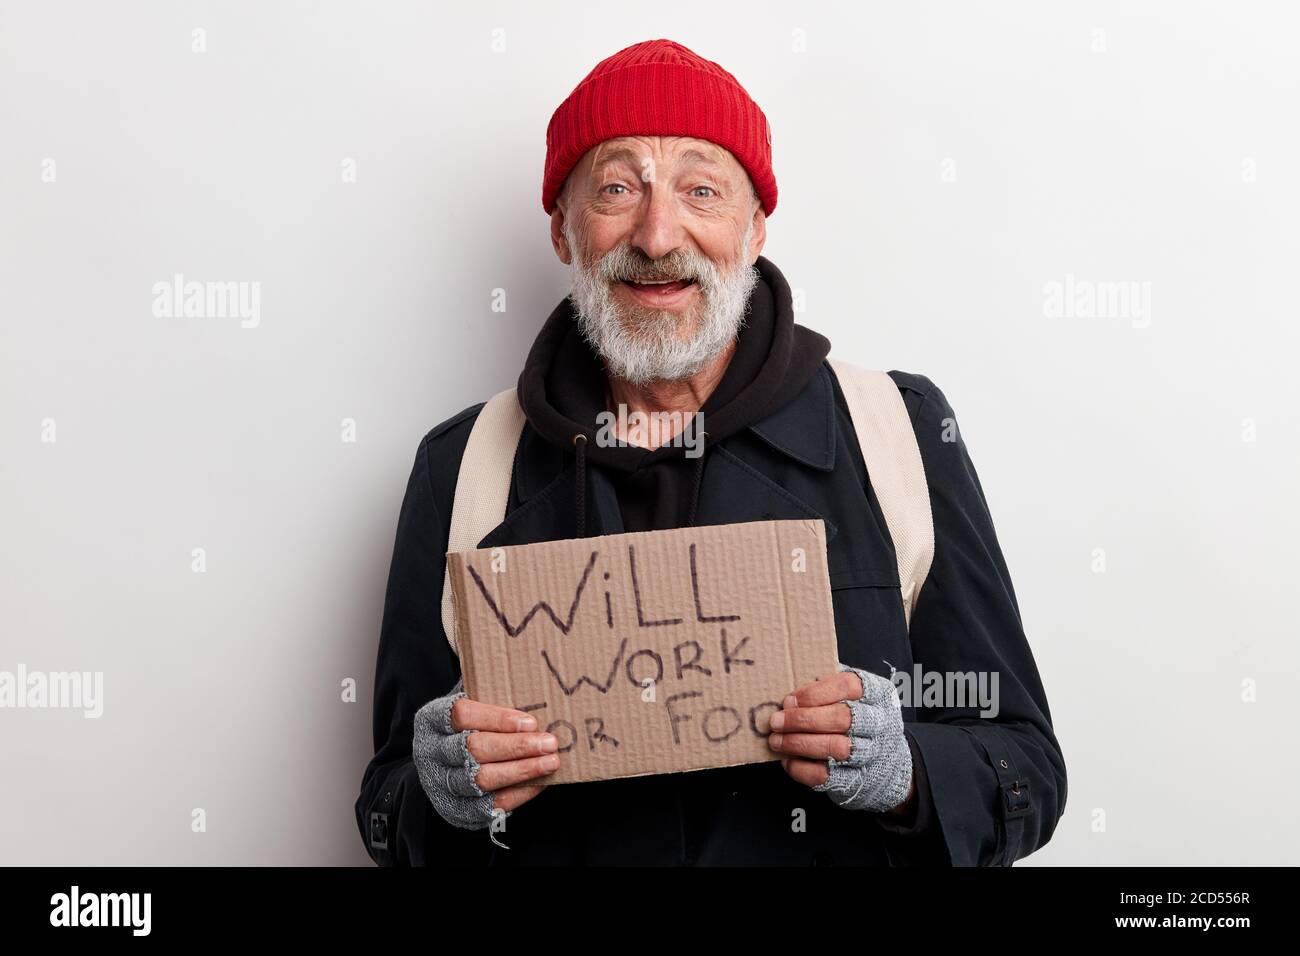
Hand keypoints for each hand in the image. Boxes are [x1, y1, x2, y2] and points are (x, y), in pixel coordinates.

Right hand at [412, 678, 559, 829]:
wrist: (445, 766)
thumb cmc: (468, 726)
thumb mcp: (472, 702)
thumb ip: (492, 694)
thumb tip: (531, 685)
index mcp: (431, 720)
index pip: (462, 714)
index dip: (497, 718)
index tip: (530, 722)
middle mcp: (431, 753)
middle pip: (474, 749)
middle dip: (517, 746)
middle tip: (549, 742)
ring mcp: (442, 784)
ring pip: (483, 778)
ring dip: (522, 770)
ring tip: (551, 761)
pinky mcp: (458, 810)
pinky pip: (491, 804)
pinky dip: (519, 793)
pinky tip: (540, 781)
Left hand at [768, 664, 913, 813]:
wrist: (884, 760)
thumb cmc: (856, 717)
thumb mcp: (847, 694)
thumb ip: (823, 688)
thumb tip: (788, 697)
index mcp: (876, 693)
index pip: (848, 686)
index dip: (815, 693)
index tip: (789, 700)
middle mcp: (878, 723)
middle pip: (842, 718)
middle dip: (802, 719)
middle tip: (775, 721)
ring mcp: (871, 753)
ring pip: (835, 748)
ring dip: (799, 743)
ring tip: (776, 740)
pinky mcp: (857, 780)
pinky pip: (827, 775)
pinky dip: (802, 768)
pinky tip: (787, 760)